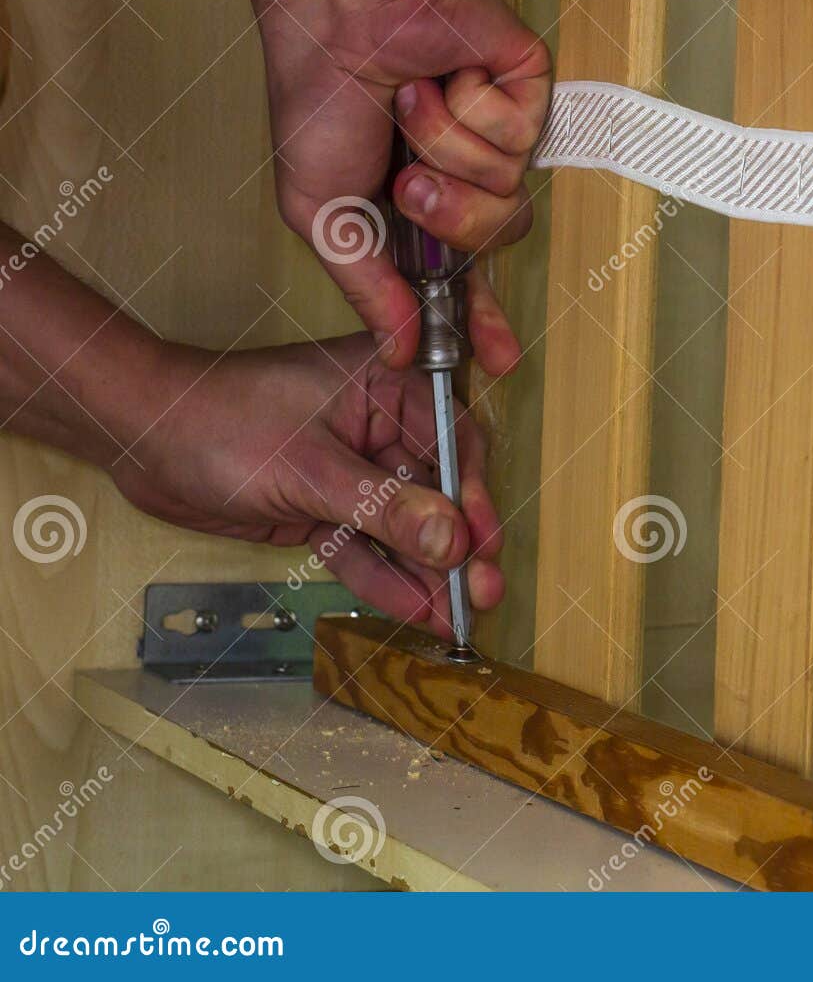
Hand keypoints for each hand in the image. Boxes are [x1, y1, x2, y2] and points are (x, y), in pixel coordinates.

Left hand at [112, 333, 504, 635]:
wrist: (139, 439)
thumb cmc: (219, 421)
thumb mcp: (311, 467)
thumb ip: (384, 507)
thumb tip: (453, 540)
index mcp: (387, 384)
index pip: (453, 442)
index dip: (472, 497)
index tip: (483, 545)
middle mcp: (380, 425)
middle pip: (437, 492)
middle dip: (458, 546)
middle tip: (481, 593)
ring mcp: (354, 470)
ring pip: (404, 528)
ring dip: (429, 573)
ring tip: (458, 619)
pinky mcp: (327, 509)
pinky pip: (367, 548)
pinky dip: (388, 580)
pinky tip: (418, 613)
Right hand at [233, 0, 549, 375]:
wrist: (336, 15)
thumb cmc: (318, 100)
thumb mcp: (323, 214)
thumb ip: (370, 289)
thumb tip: (397, 351)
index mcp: (419, 206)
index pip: (463, 275)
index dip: (482, 318)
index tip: (498, 358)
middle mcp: (465, 173)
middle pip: (496, 237)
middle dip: (449, 216)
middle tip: (409, 182)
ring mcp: (500, 131)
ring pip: (508, 190)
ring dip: (446, 152)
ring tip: (411, 109)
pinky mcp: (528, 90)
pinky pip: (519, 138)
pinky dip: (466, 111)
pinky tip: (440, 79)